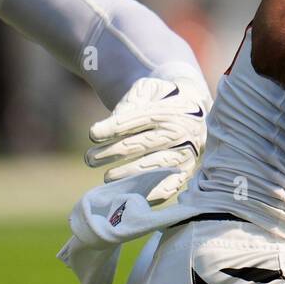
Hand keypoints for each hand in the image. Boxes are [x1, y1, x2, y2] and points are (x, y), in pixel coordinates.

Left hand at [86, 76, 210, 202]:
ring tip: (106, 177)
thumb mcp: (148, 89)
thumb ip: (130, 102)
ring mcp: (185, 153)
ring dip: (126, 174)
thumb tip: (111, 125)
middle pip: (141, 144)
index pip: (136, 120)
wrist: (194, 109)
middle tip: (90, 159)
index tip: (93, 134)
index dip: (112, 128)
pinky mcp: (187, 171)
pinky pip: (168, 186)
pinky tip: (128, 193)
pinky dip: (147, 194)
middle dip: (112, 152)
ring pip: (153, 167)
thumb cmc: (162, 99)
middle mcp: (179, 132)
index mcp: (168, 110)